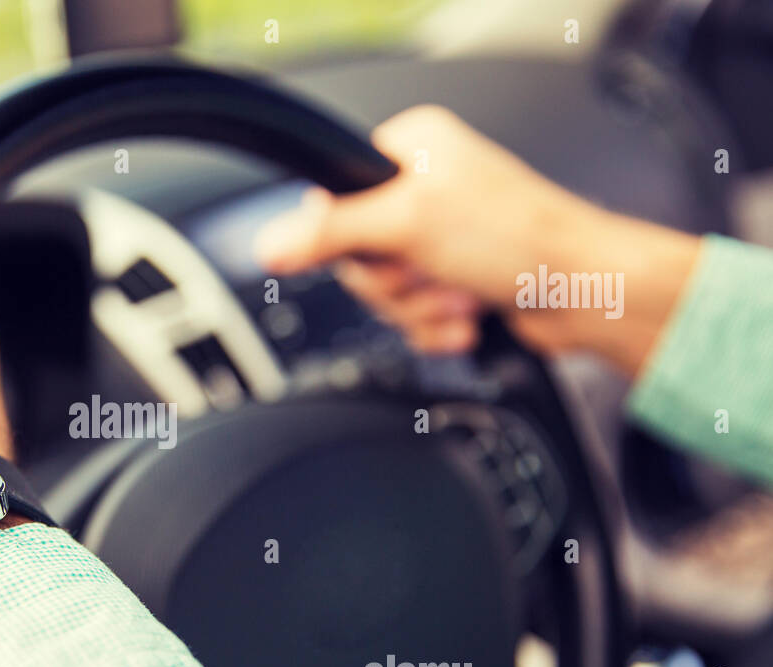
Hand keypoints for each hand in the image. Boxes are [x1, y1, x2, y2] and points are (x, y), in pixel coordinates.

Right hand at [255, 105, 701, 373]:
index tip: (381, 248)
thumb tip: (269, 242)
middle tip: (429, 274)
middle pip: (357, 257)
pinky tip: (466, 316)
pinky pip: (410, 316)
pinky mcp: (452, 282)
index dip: (351, 239)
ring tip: (458, 297)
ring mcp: (438, 240)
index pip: (333, 200)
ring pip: (384, 293)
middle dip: (395, 283)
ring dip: (419, 308)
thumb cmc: (522, 240)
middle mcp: (424, 190)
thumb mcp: (407, 224)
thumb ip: (331, 233)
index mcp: (412, 150)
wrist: (585, 294)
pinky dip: (435, 327)